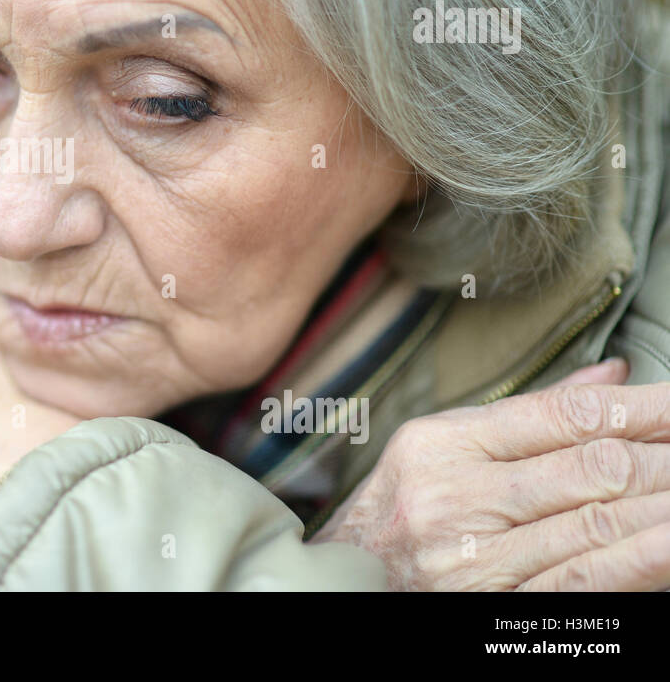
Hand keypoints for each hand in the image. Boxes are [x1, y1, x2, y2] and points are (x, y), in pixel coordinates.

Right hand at [310, 359, 669, 589]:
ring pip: (594, 525)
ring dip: (660, 506)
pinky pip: (580, 585)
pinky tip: (666, 543)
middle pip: (587, 468)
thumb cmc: (396, 514)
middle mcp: (452, 497)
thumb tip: (612, 376)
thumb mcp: (440, 449)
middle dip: (661, 457)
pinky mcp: (491, 608)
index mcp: (440, 444)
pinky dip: (636, 562)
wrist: (346, 584)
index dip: (639, 407)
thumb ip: (529, 416)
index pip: (560, 415)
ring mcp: (471, 560)